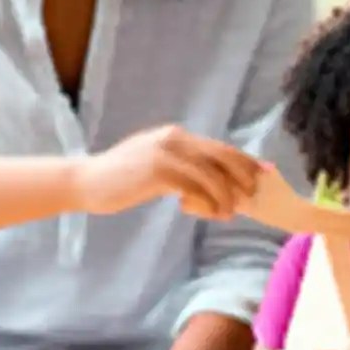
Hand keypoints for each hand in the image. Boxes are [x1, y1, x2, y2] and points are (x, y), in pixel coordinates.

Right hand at [75, 125, 260, 218]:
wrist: (87, 182)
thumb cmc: (122, 180)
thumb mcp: (156, 169)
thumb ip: (182, 171)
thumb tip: (212, 187)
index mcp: (176, 137)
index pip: (218, 147)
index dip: (244, 161)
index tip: (262, 174)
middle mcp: (174, 139)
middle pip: (222, 155)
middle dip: (244, 175)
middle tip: (255, 194)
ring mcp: (166, 152)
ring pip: (211, 173)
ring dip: (226, 195)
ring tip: (230, 213)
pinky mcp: (157, 170)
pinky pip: (194, 187)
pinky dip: (208, 202)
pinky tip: (211, 213)